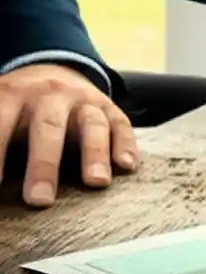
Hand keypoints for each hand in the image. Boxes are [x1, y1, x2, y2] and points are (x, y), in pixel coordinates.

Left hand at [0, 63, 137, 207]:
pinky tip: (126, 166)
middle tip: (39, 200)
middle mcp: (50, 94)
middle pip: (48, 129)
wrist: (53, 73)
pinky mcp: (111, 110)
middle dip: (43, 165)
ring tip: (95, 183)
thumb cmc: (15, 110)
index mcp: (11, 95)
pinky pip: (122, 126)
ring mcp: (84, 101)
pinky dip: (125, 146)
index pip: (1, 125)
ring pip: (91, 125)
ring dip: (94, 154)